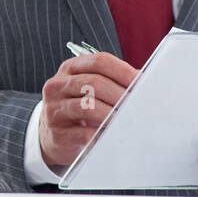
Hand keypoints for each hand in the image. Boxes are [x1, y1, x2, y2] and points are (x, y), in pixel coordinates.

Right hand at [39, 52, 137, 170]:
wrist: (52, 135)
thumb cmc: (80, 109)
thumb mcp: (90, 89)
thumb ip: (114, 81)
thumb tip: (145, 81)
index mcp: (69, 69)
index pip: (99, 61)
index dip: (123, 70)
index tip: (140, 82)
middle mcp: (57, 86)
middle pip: (94, 83)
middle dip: (120, 94)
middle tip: (137, 105)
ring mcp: (53, 109)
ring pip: (89, 107)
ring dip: (113, 114)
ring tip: (127, 120)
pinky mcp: (56, 133)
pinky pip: (84, 133)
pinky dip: (103, 134)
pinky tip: (111, 135)